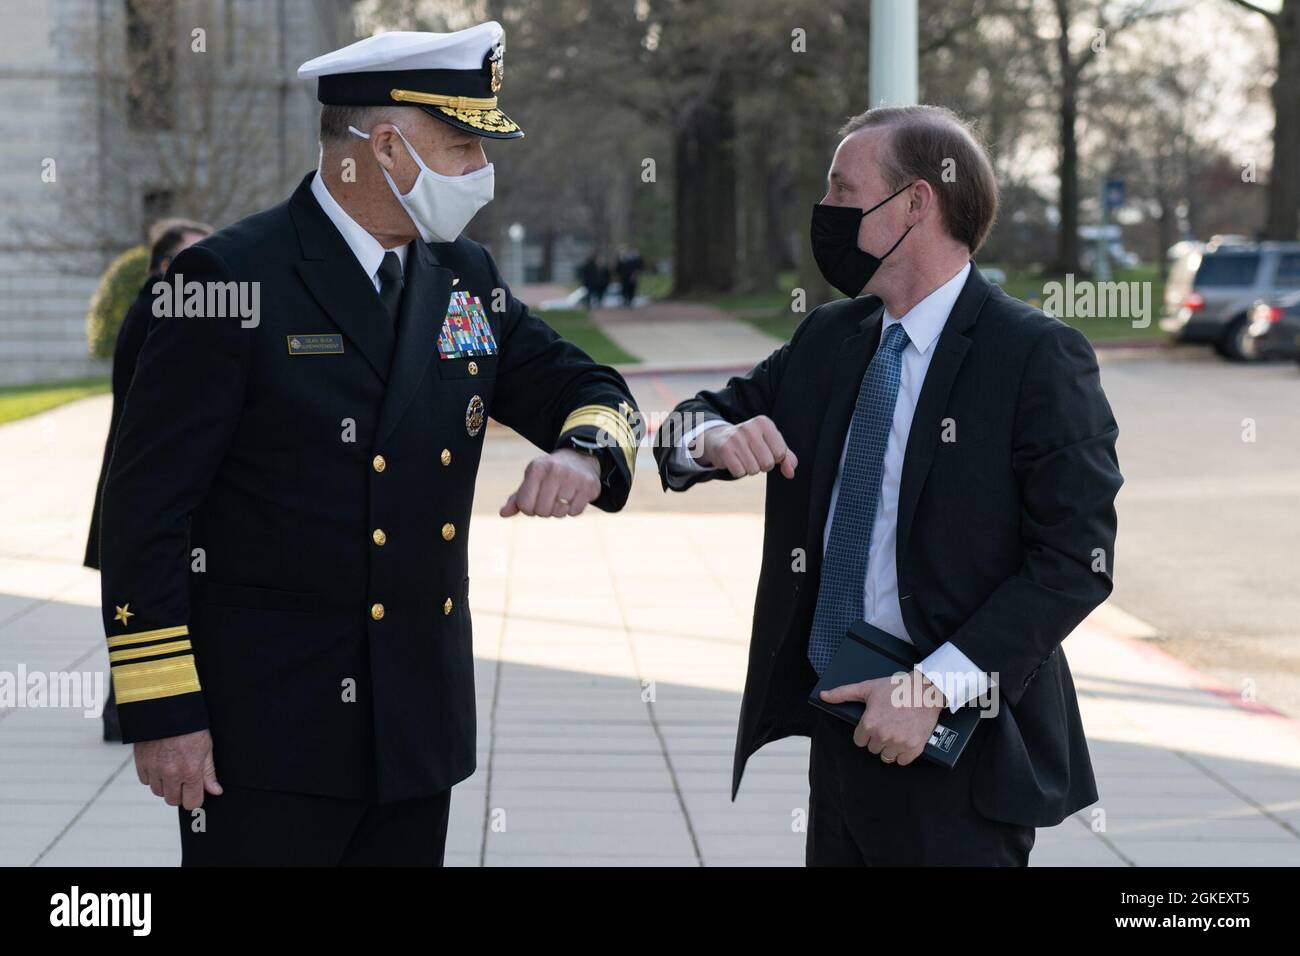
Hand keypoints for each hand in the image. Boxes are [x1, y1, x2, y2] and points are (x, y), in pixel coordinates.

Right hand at [134, 729, 221, 809]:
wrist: (167, 708)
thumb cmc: (190, 727)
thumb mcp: (206, 748)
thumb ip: (209, 773)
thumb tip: (215, 791)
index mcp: (190, 771)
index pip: (191, 802)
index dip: (195, 799)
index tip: (195, 793)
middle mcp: (171, 773)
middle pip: (173, 800)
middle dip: (179, 793)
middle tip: (184, 778)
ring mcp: (154, 769)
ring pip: (158, 791)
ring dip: (165, 785)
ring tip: (172, 767)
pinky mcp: (140, 763)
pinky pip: (146, 781)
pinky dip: (152, 776)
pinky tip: (160, 763)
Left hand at [500, 448, 601, 516]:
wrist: (580, 458)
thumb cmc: (549, 474)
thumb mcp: (531, 480)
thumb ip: (517, 498)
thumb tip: (503, 513)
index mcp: (537, 468)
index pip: (525, 505)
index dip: (529, 508)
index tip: (536, 500)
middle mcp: (555, 470)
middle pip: (542, 511)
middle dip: (545, 510)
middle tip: (551, 498)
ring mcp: (574, 478)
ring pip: (559, 513)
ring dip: (560, 510)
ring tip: (563, 496)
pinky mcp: (589, 486)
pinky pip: (575, 512)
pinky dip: (573, 510)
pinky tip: (574, 496)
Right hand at [695, 415, 796, 478]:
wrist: (719, 438)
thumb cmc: (751, 443)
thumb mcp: (771, 445)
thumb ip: (786, 458)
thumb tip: (790, 473)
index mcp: (764, 423)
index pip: (781, 453)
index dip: (774, 458)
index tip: (765, 451)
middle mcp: (750, 427)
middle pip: (767, 463)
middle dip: (762, 465)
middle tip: (753, 456)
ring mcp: (735, 437)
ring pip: (753, 470)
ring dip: (749, 469)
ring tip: (743, 458)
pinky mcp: (724, 449)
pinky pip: (739, 472)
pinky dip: (738, 471)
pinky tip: (734, 461)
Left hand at [819, 670, 944, 765]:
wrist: (925, 690)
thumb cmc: (896, 688)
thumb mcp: (867, 688)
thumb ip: (843, 693)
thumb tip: (823, 696)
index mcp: (869, 723)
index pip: (859, 740)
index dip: (865, 731)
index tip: (874, 723)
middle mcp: (883, 736)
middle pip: (872, 748)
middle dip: (877, 738)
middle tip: (887, 724)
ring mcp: (899, 743)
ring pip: (886, 756)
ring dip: (889, 748)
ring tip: (895, 732)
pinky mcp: (914, 748)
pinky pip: (902, 761)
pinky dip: (903, 754)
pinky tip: (904, 740)